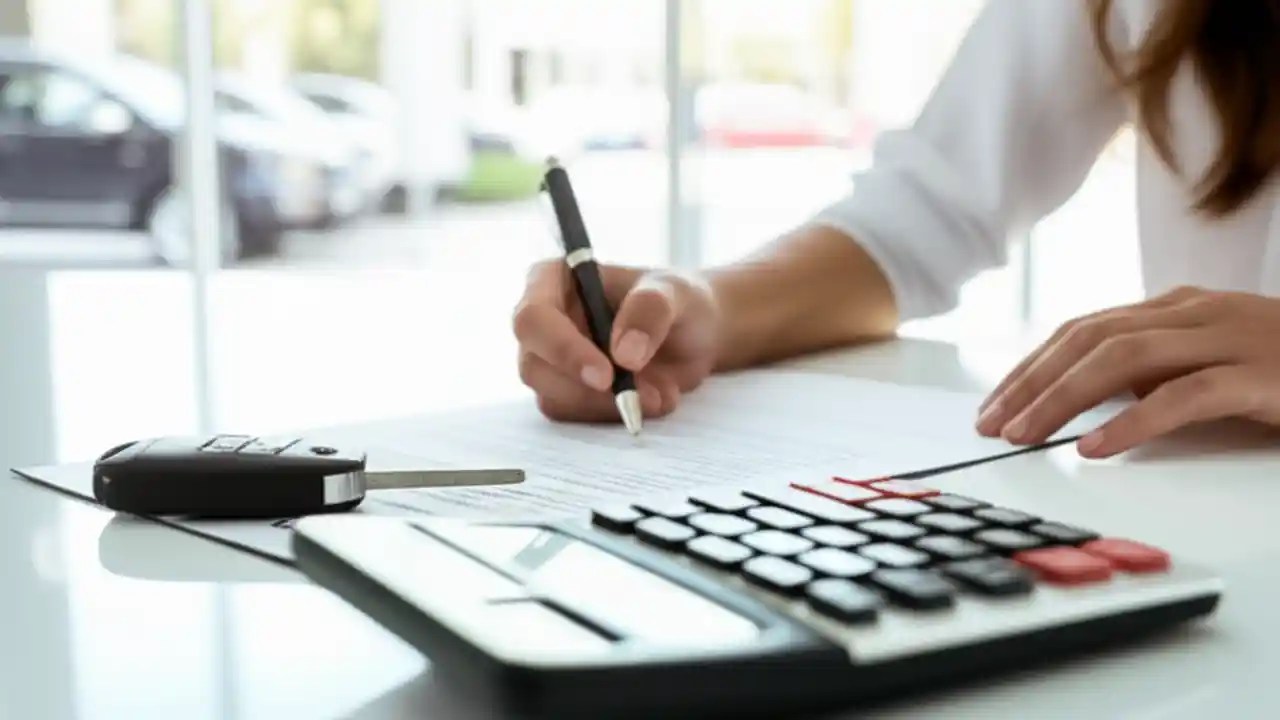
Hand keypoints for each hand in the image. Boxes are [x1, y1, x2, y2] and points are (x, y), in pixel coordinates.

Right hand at [512, 260, 720, 422]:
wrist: (695, 333)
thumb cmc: (676, 299)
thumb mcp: (674, 291)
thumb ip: (649, 311)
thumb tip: (624, 356)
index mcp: (552, 281)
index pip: (534, 319)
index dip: (563, 350)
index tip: (606, 376)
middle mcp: (542, 322)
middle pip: (534, 366)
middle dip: (587, 390)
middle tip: (644, 396)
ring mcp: (551, 361)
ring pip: (554, 398)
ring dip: (608, 405)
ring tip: (661, 393)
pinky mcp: (567, 393)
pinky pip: (576, 416)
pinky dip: (615, 415)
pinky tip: (654, 399)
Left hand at [975, 286, 1279, 457]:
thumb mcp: (1205, 364)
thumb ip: (1151, 372)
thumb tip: (1081, 401)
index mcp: (1176, 307)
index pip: (1082, 329)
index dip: (1030, 366)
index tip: (992, 404)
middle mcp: (1196, 312)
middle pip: (1090, 339)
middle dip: (1031, 382)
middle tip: (991, 424)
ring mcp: (1230, 338)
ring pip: (1124, 359)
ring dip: (1063, 398)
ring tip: (1025, 434)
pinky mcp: (1261, 375)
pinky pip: (1184, 395)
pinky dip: (1132, 421)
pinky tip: (1095, 446)